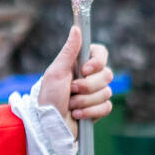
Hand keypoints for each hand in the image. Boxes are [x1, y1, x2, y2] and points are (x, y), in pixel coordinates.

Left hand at [37, 24, 113, 140]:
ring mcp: (94, 94)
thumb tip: (76, 27)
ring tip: (70, 105)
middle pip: (107, 74)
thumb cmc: (47, 98)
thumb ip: (69, 51)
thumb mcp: (55, 72)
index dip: (97, 61)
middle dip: (87, 86)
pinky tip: (77, 115)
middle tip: (71, 91)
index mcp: (79, 65)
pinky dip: (90, 112)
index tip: (85, 70)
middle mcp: (89, 77)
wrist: (47, 126)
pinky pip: (106, 107)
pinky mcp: (97, 110)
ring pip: (107, 92)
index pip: (101, 53)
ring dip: (84, 101)